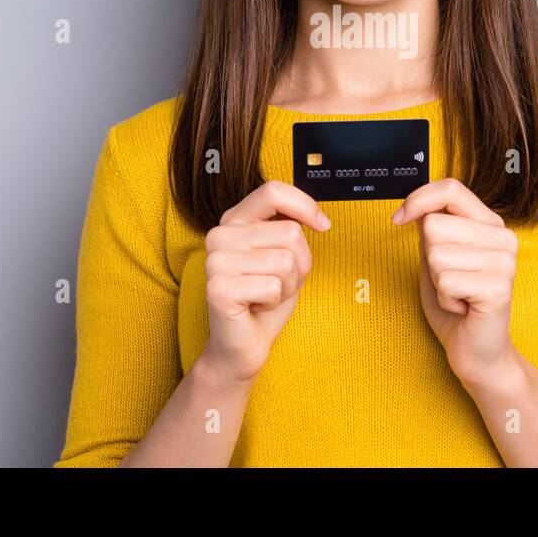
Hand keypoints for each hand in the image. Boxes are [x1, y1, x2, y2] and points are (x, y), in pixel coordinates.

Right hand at [201, 180, 328, 382]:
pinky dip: (275, 302)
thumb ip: (290, 230)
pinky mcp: (218, 288)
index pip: (273, 191)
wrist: (242, 345)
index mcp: (234, 220)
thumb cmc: (264, 299)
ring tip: (266, 295)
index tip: (322, 226)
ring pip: (285, 261)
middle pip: (290, 233)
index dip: (305, 205)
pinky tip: (256, 307)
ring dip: (287, 286)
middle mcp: (220, 235)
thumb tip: (317, 219)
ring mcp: (215, 261)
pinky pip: (273, 286)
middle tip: (279, 283)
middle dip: (299, 265)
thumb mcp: (283, 256)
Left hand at [393, 178, 519, 384]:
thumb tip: (413, 202)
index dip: (419, 199)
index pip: (451, 189)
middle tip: (450, 280)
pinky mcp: (498, 288)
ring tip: (457, 295)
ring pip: (436, 254)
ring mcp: (504, 262)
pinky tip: (463, 308)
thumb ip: (432, 229)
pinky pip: (445, 281)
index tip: (398, 219)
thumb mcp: (437, 258)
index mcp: (490, 225)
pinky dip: (445, 299)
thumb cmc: (455, 305)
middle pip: (434, 225)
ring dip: (437, 281)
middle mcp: (503, 238)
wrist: (477, 350)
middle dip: (429, 258)